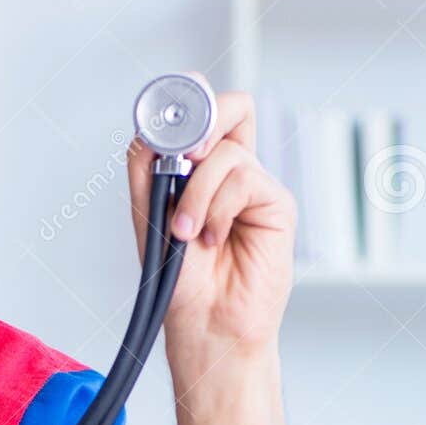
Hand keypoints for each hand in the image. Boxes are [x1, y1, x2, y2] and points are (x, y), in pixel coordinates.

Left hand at [127, 81, 296, 380]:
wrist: (203, 321)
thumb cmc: (178, 277)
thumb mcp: (149, 213)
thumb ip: (149, 166)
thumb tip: (155, 124)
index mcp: (199, 170)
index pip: (200, 115)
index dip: (185, 103)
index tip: (160, 118)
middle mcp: (230, 172)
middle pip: (233, 108)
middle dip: (203, 120)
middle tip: (184, 153)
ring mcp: (255, 186)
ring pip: (226, 153)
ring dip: (195, 193)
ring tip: (186, 232)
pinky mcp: (277, 204)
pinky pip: (244, 179)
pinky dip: (216, 208)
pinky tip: (211, 238)